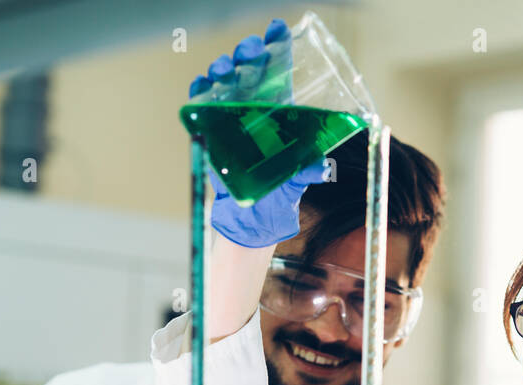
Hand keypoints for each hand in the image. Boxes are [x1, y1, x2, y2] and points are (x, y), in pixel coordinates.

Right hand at [187, 18, 326, 247]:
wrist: (250, 217)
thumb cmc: (277, 194)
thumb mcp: (295, 181)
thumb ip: (305, 172)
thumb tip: (322, 168)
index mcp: (279, 113)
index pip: (280, 73)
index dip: (279, 48)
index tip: (278, 29)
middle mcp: (255, 109)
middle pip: (250, 71)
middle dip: (248, 54)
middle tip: (250, 51)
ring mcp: (231, 117)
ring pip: (225, 82)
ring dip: (222, 70)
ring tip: (224, 70)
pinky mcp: (212, 131)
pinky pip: (203, 104)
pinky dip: (200, 92)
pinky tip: (201, 84)